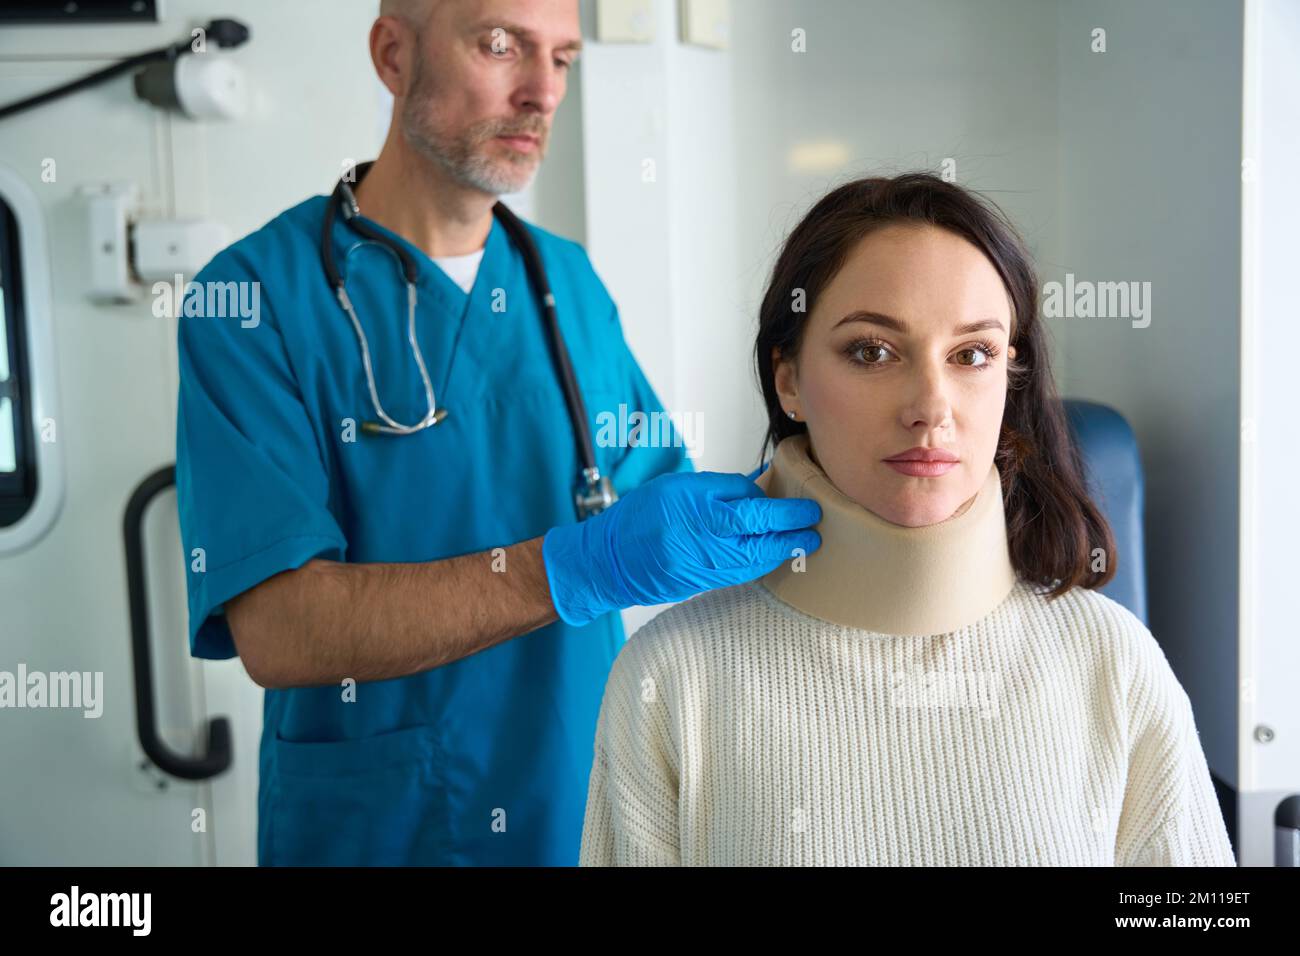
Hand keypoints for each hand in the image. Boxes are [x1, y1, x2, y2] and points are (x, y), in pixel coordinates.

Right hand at [542, 470, 820, 625]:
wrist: (607, 560)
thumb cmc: (640, 515)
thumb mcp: (680, 487)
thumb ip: (723, 488)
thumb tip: (762, 487)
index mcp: (695, 515)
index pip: (753, 516)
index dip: (786, 514)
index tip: (809, 509)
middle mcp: (701, 547)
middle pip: (760, 545)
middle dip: (793, 538)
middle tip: (816, 530)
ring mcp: (702, 571)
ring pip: (754, 564)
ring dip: (782, 554)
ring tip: (802, 542)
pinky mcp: (701, 586)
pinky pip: (740, 575)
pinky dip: (761, 564)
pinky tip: (774, 555)